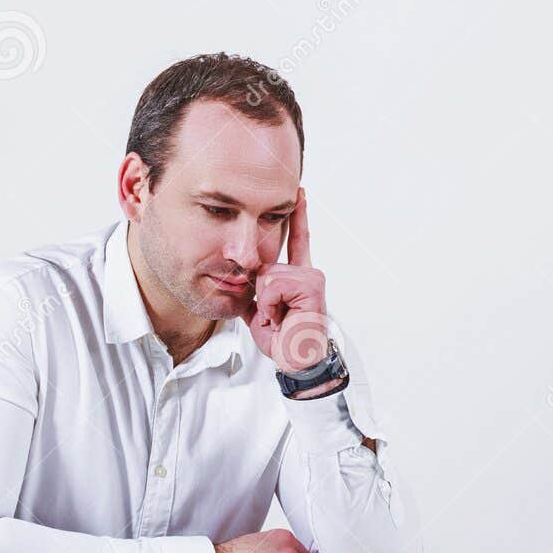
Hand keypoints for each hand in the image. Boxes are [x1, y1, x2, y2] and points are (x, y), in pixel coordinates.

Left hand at [241, 187, 328, 375]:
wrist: (295, 359)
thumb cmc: (282, 339)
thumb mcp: (260, 311)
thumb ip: (253, 291)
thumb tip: (241, 281)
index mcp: (297, 276)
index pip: (297, 240)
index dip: (297, 217)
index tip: (299, 194)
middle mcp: (307, 273)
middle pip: (266, 265)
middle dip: (261, 292)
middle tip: (274, 316)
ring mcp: (311, 278)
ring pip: (268, 275)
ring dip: (266, 302)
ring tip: (278, 318)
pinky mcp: (311, 286)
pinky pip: (274, 284)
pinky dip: (271, 304)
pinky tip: (281, 317)